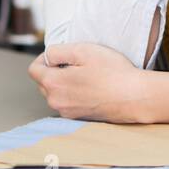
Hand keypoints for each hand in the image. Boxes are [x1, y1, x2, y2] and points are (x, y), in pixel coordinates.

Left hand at [27, 43, 153, 122]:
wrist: (135, 97)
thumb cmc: (112, 72)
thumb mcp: (82, 50)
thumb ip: (57, 51)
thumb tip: (46, 57)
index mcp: (53, 84)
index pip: (33, 70)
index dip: (43, 58)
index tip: (60, 55)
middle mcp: (56, 102)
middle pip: (43, 83)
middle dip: (54, 71)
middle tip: (76, 63)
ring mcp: (68, 112)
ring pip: (56, 93)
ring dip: (64, 83)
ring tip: (86, 75)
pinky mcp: (79, 118)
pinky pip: (68, 102)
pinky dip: (74, 94)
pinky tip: (92, 87)